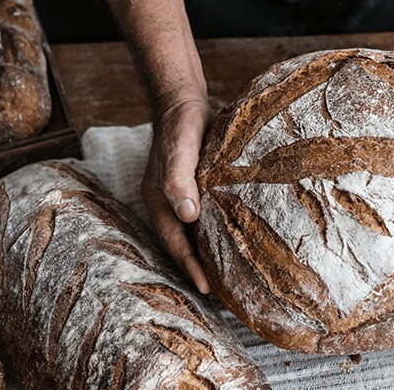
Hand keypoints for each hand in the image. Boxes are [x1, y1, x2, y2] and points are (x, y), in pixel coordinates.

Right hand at [141, 96, 211, 293]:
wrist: (185, 101)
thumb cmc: (180, 125)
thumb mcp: (179, 149)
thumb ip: (180, 179)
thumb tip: (188, 215)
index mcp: (159, 200)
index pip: (174, 242)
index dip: (189, 266)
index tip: (206, 288)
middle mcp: (169, 202)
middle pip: (182, 243)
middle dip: (198, 267)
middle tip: (221, 292)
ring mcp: (183, 195)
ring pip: (194, 232)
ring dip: (208, 251)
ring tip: (229, 274)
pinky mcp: (199, 186)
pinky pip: (206, 216)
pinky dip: (216, 230)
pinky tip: (234, 237)